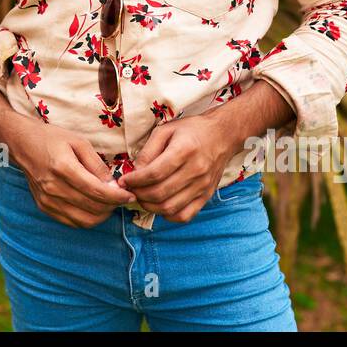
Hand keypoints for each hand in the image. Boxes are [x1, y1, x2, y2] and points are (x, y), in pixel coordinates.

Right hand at [9, 122, 136, 227]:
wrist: (22, 143)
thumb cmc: (52, 138)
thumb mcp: (79, 142)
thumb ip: (97, 165)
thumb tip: (113, 186)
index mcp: (63, 168)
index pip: (97, 191)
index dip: (117, 197)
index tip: (130, 195)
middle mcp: (53, 187)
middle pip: (92, 208)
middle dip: (112, 206)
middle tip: (121, 197)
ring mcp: (47, 200)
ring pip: (83, 220)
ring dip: (101, 215)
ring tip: (109, 203)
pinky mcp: (43, 207)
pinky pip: (71, 222)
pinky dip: (87, 218)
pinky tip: (93, 207)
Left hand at [116, 111, 241, 222]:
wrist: (223, 135)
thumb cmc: (191, 130)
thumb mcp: (166, 130)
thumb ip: (149, 151)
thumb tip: (135, 172)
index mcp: (184, 150)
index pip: (153, 174)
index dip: (134, 180)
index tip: (124, 180)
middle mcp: (195, 170)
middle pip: (160, 193)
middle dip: (139, 194)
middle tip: (130, 190)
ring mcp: (202, 186)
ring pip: (170, 207)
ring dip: (150, 207)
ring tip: (142, 198)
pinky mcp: (207, 196)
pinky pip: (185, 215)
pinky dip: (168, 215)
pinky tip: (160, 205)